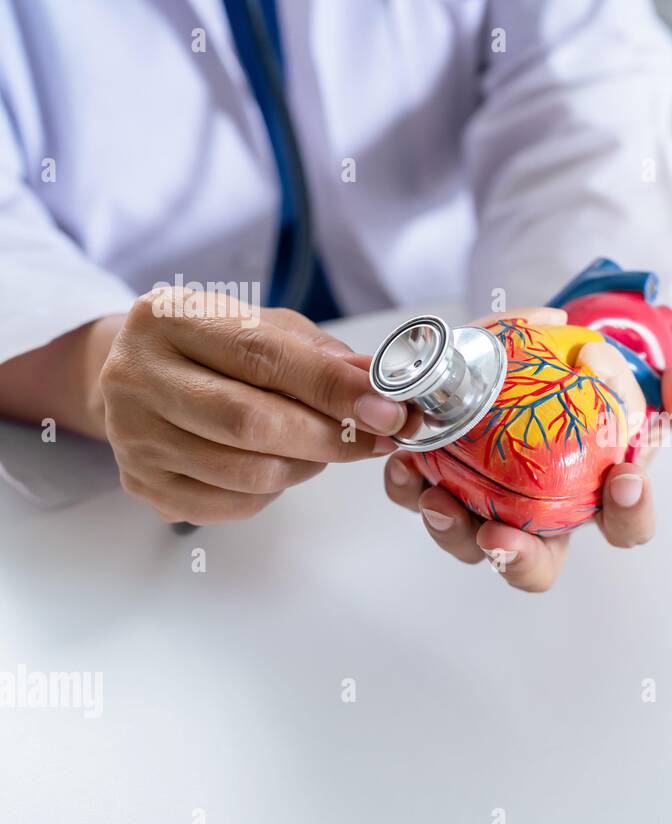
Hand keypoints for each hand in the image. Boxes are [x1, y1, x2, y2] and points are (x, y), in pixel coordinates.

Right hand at [98, 286, 407, 523]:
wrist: (138, 376)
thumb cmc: (213, 347)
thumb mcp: (266, 327)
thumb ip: (322, 354)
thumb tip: (378, 382)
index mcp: (168, 318)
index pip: (263, 357)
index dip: (332, 388)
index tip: (387, 408)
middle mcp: (137, 375)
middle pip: (251, 423)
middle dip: (330, 436)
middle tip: (376, 438)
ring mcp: (133, 435)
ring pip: (246, 472)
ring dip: (306, 466)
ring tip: (325, 447)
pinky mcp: (142, 483)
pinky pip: (231, 505)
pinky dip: (274, 492)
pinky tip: (282, 466)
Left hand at [383, 308, 671, 591]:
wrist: (561, 352)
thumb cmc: (615, 383)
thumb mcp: (665, 382)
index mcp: (605, 502)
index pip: (626, 527)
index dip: (629, 513)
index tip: (625, 478)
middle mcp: (549, 516)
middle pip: (535, 564)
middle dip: (517, 561)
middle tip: (501, 538)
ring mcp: (495, 500)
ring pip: (471, 539)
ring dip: (452, 529)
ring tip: (434, 499)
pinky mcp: (447, 474)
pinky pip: (423, 492)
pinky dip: (409, 485)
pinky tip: (402, 462)